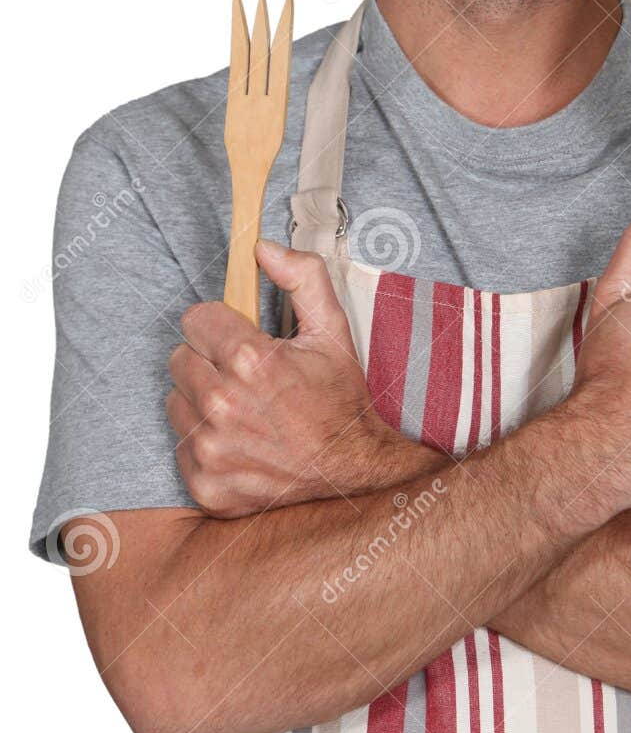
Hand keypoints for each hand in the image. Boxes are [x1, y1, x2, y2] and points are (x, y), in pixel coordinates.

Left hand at [166, 240, 441, 516]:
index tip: (241, 341)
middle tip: (245, 378)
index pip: (195, 319)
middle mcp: (223, 405)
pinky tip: (240, 442)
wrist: (352, 474)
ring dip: (202, 402)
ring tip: (243, 410)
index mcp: (250, 360)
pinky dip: (205, 443)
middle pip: (179, 359)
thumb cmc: (340, 402)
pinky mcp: (205, 484)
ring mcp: (211, 449)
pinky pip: (181, 445)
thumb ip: (301, 277)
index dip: (220, 326)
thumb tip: (261, 248)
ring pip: (176, 401)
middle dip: (209, 361)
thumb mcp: (333, 331)